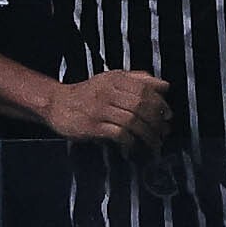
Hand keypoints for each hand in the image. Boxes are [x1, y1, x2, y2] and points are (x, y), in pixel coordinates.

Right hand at [43, 68, 174, 144]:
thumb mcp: (112, 79)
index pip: (145, 90)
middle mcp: (108, 92)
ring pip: (133, 121)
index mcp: (116, 79)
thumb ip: (139, 80)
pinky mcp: (92, 126)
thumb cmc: (89, 93)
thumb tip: (165, 86)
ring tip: (154, 143)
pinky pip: (118, 133)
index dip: (160, 104)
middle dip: (157, 122)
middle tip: (164, 132)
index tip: (168, 116)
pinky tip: (134, 147)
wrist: (56, 104)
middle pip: (141, 106)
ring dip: (148, 134)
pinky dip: (130, 141)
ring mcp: (99, 109)